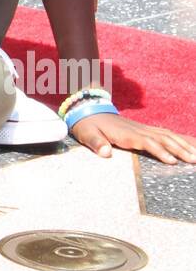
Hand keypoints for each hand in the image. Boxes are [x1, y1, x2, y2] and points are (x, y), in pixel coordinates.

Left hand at [74, 113, 195, 163]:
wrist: (88, 109)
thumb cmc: (87, 125)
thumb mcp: (87, 134)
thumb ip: (96, 143)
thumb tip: (106, 153)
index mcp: (126, 133)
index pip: (147, 142)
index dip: (160, 151)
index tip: (172, 161)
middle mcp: (137, 129)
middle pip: (162, 138)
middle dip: (179, 149)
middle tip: (194, 160)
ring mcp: (142, 128)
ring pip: (167, 135)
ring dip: (182, 144)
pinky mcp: (143, 129)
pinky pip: (164, 133)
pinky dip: (178, 138)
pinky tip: (188, 144)